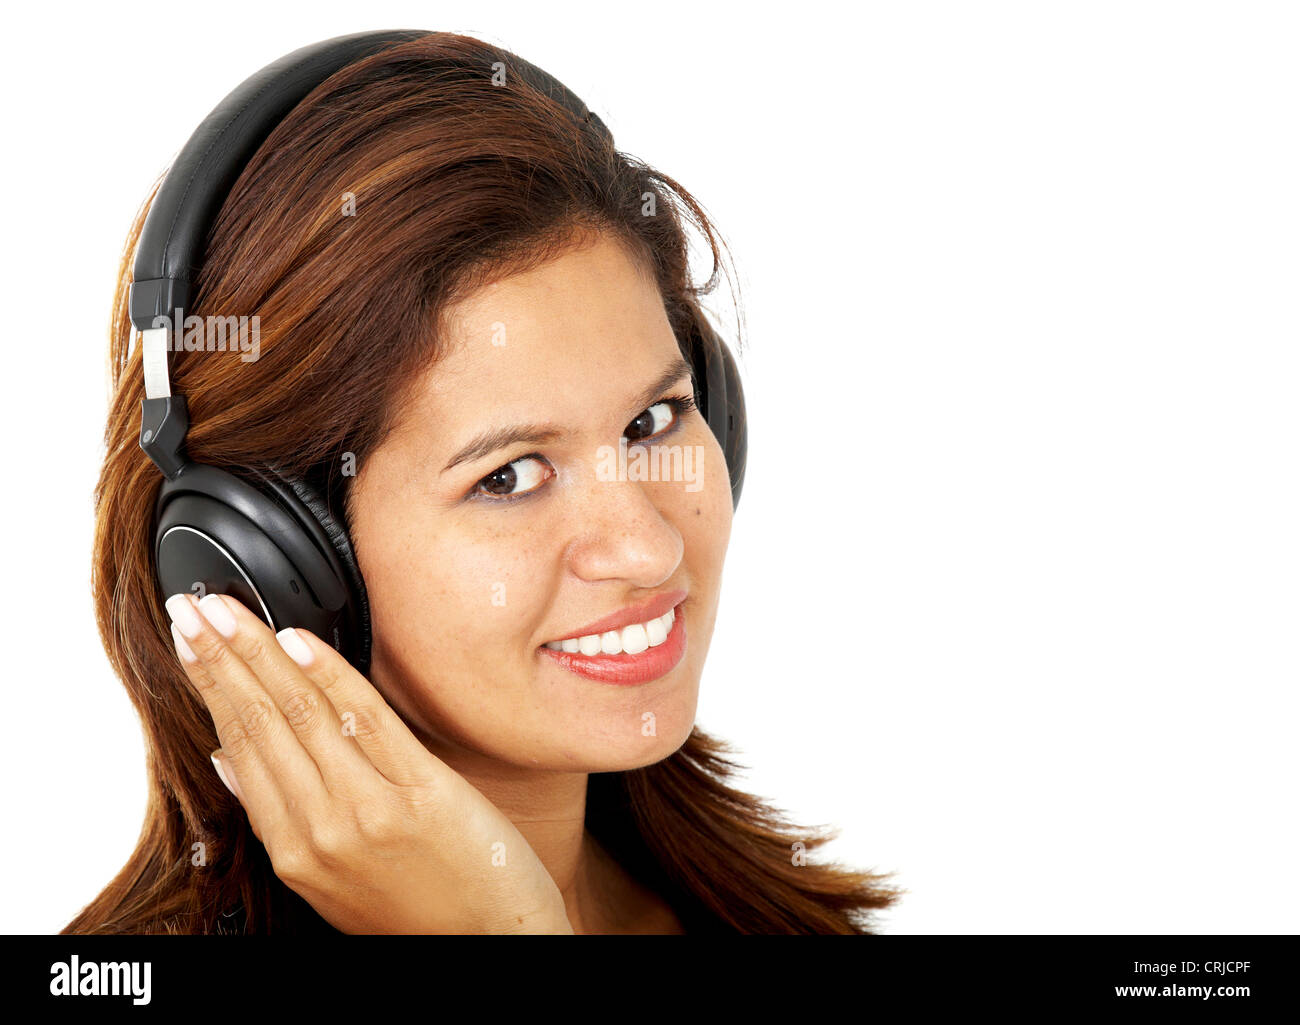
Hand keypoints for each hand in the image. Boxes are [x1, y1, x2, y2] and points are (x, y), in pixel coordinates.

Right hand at [164, 591, 572, 934]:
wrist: (492, 941)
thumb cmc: (414, 906)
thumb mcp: (327, 877)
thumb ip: (280, 817)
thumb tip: (229, 759)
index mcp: (293, 850)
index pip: (238, 748)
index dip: (210, 687)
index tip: (191, 642)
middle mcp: (320, 831)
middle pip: (258, 724)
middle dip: (220, 659)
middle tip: (191, 608)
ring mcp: (369, 811)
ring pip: (300, 715)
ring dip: (257, 653)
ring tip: (228, 611)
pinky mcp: (421, 793)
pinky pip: (366, 721)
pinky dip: (328, 674)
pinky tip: (299, 640)